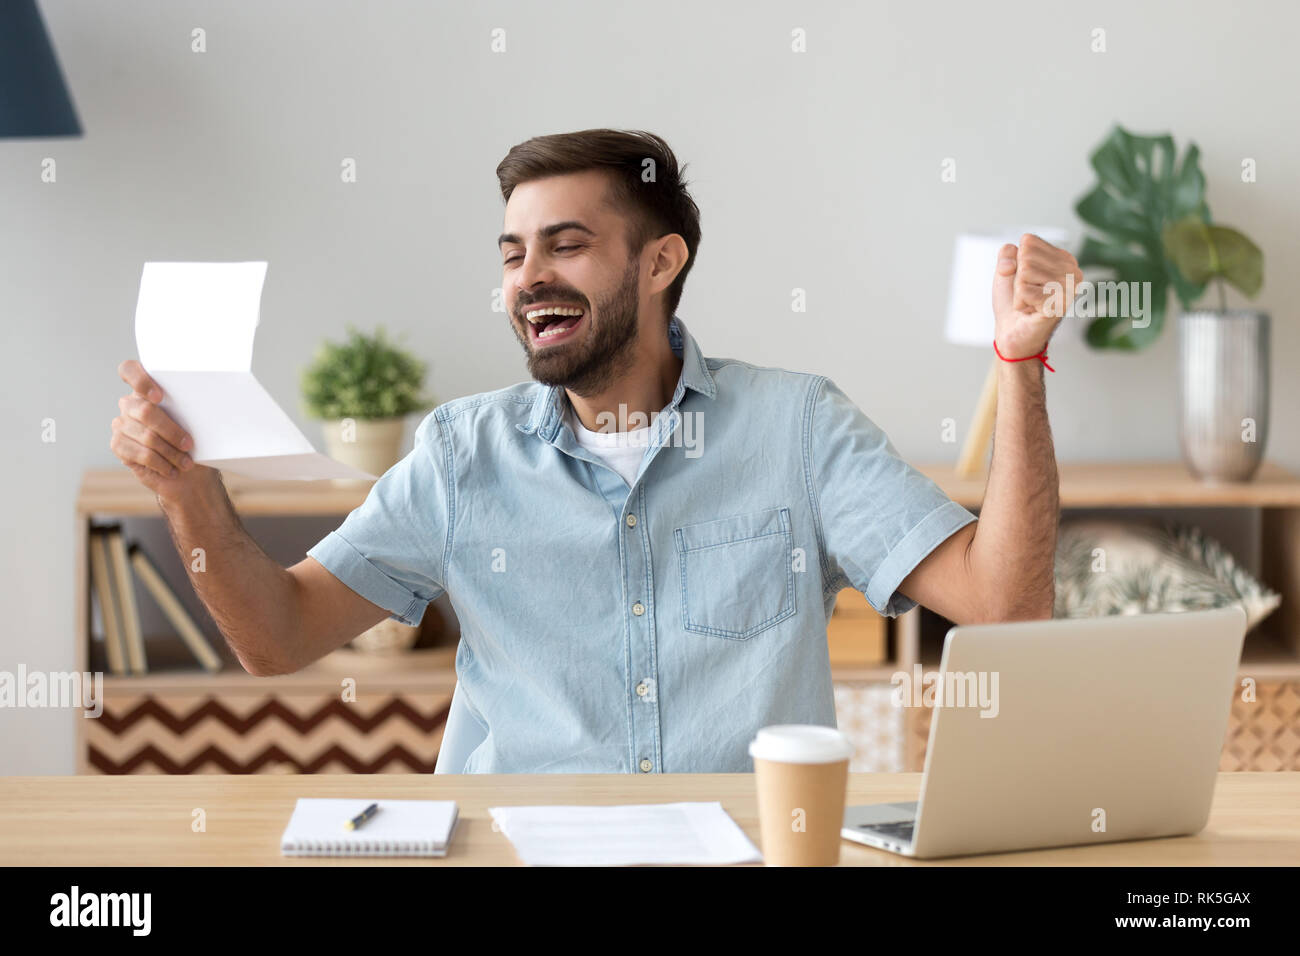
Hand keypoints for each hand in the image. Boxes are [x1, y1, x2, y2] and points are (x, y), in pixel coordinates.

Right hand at [111, 360, 213, 497]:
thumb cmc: (193, 443)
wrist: (187, 474)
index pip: (129, 370)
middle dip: (171, 431)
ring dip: (171, 452)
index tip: (159, 396)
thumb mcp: (196, 423)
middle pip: (145, 410)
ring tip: (186, 462)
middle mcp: (130, 404)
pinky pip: (141, 453)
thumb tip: (209, 401)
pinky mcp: (118, 445)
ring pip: (146, 435)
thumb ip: (191, 408)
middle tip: (189, 444)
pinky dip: (161, 463)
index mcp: (147, 390)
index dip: (140, 380)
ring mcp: (121, 424)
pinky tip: (172, 469)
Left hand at [991, 233, 1082, 359]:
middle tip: (1026, 293)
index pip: (1029, 242)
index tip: (1025, 279)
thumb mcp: (1006, 269)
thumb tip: (1011, 264)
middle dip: (1017, 277)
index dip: (1017, 262)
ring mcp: (1069, 289)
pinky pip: (1025, 290)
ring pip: (1025, 272)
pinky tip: (1030, 310)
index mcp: (1064, 258)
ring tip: (1029, 302)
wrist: (1012, 332)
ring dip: (1019, 291)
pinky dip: (1020, 302)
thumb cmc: (1013, 300)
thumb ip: (1007, 253)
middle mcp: (1072, 271)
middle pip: (1026, 257)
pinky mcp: (1059, 305)